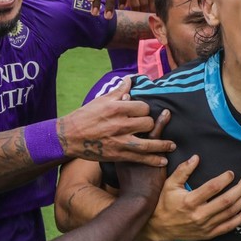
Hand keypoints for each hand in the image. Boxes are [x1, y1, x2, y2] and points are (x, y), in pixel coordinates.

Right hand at [59, 78, 173, 166]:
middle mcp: (119, 124)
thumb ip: (119, 91)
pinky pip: (139, 158)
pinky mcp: (117, 155)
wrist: (68, 137)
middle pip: (147, 123)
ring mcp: (119, 141)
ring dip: (162, 145)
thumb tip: (130, 79)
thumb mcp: (101, 100)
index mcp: (116, 108)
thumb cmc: (84, 116)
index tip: (144, 113)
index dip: (145, 110)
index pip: (142, 107)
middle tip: (151, 127)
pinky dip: (153, 160)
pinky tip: (163, 161)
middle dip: (151, 125)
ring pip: (148, 143)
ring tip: (172, 145)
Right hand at [141, 154, 240, 240]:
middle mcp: (199, 215)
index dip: (224, 180)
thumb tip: (196, 157)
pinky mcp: (209, 234)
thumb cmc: (164, 203)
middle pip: (226, 201)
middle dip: (240, 189)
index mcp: (190, 201)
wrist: (158, 227)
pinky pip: (228, 227)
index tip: (232, 173)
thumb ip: (183, 170)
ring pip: (230, 213)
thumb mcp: (170, 184)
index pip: (212, 188)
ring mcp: (205, 226)